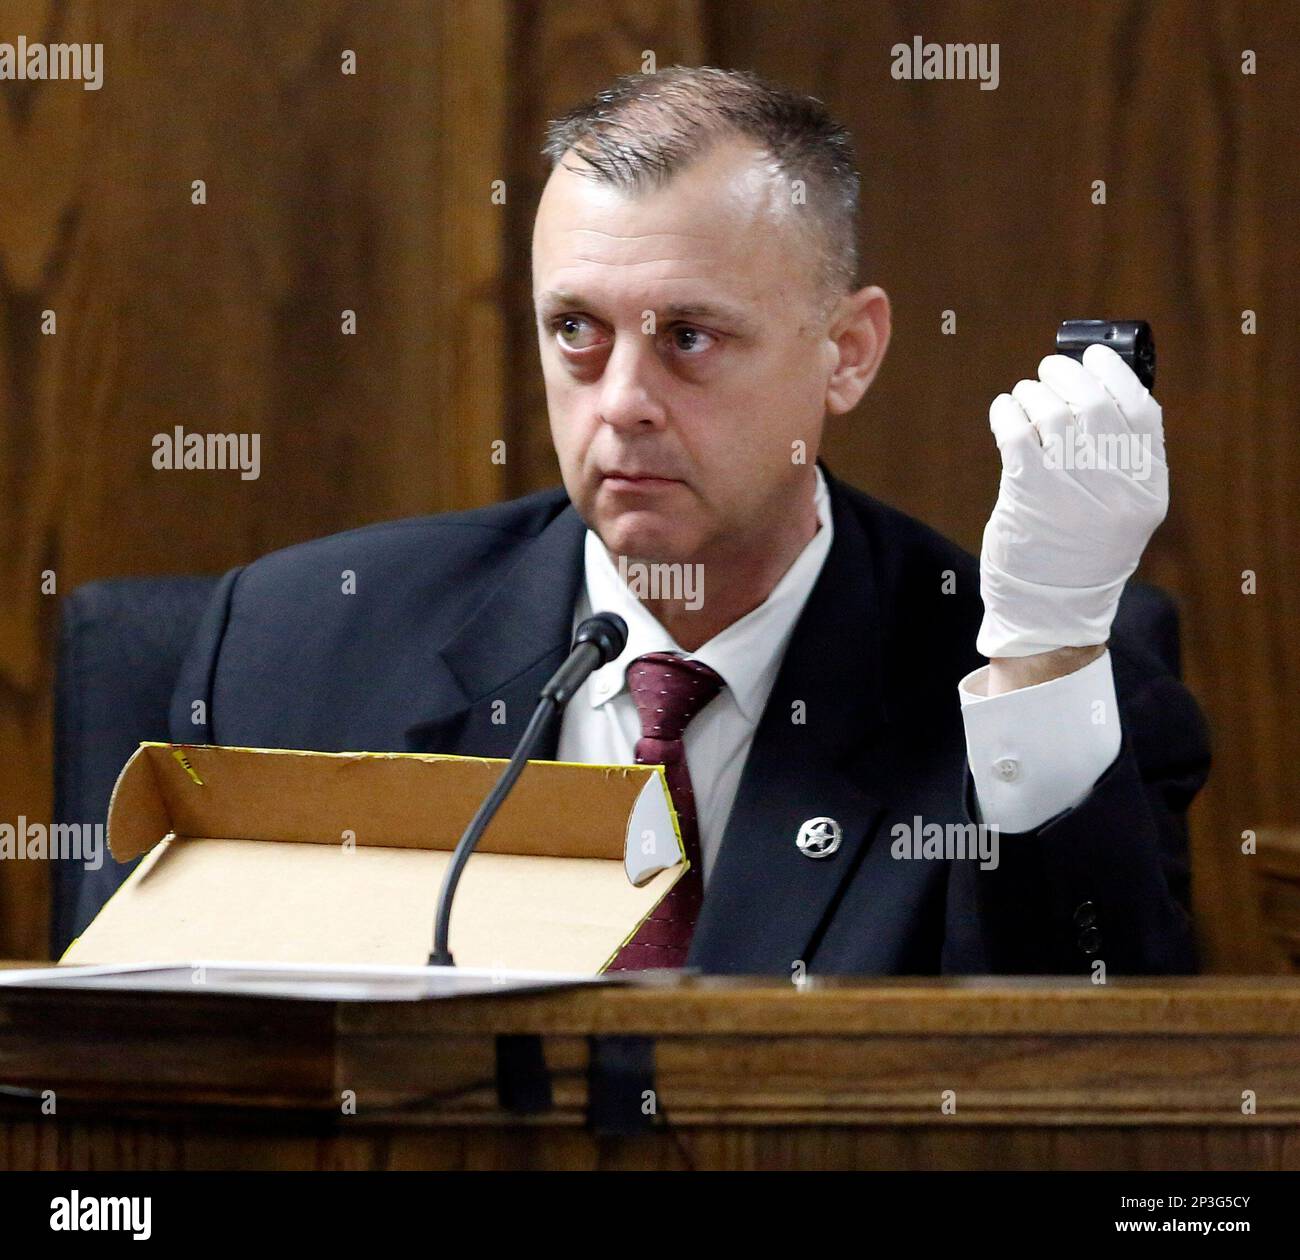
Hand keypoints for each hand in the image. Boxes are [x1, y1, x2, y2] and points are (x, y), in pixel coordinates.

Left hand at [977, 343, 1167, 660]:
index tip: (1095, 356)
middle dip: (1068, 375)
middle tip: (1049, 370)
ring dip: (1033, 393)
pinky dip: (1007, 411)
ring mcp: (1072, 491)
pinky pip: (1017, 431)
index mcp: (1146, 487)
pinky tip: (1004, 410)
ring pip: (1053, 412)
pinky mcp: (1028, 494)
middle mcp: (1115, 487)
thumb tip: (1093, 390)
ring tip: (1025, 396)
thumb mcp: (1120, 511)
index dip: (1117, 375)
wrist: (1051, 609)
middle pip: (1095, 403)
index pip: (1141, 411)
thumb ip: (1118, 459)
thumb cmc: (1080, 551)